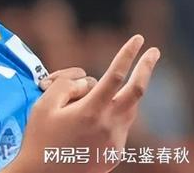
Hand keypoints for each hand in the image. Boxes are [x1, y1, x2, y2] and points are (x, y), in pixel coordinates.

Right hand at [11, 35, 159, 172]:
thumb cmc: (39, 139)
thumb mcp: (43, 104)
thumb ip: (65, 84)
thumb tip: (84, 80)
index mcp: (91, 111)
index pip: (116, 75)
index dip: (127, 54)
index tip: (137, 39)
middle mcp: (110, 126)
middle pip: (136, 92)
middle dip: (146, 68)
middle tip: (154, 51)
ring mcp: (116, 142)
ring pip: (126, 109)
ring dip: (118, 96)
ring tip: (89, 98)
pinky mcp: (115, 154)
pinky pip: (117, 126)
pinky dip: (107, 116)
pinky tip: (84, 125)